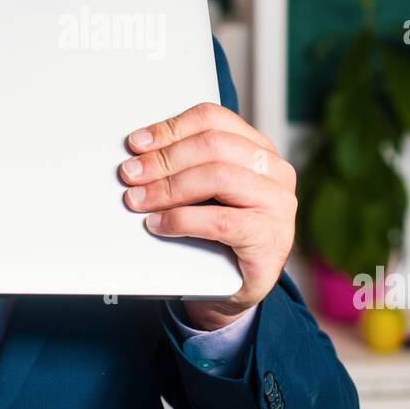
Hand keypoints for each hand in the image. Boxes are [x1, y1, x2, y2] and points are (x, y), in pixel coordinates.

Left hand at [119, 102, 296, 330]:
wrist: (237, 288)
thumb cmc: (219, 234)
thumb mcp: (205, 191)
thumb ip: (187, 166)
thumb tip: (140, 154)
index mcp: (259, 150)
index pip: (214, 120)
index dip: (171, 127)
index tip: (138, 142)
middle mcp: (275, 172)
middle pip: (214, 146)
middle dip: (164, 159)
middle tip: (131, 173)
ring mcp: (278, 205)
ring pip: (219, 177)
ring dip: (169, 187)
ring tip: (139, 199)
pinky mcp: (270, 239)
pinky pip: (221, 221)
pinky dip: (182, 220)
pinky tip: (158, 224)